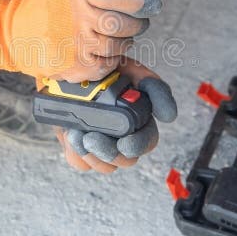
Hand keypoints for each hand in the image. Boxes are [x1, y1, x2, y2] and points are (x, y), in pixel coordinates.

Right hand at [0, 0, 161, 81]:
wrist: (15, 33)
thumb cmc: (44, 8)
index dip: (141, 1)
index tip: (149, 3)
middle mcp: (80, 19)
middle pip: (124, 23)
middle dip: (137, 23)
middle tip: (139, 21)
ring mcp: (78, 45)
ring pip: (119, 45)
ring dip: (126, 41)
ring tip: (122, 37)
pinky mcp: (77, 67)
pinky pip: (107, 65)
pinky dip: (112, 59)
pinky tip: (106, 52)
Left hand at [55, 57, 176, 172]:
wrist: (67, 69)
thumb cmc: (102, 70)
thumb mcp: (131, 70)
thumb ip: (154, 87)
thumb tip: (169, 116)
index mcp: (139, 120)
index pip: (147, 141)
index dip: (138, 145)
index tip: (125, 144)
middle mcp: (122, 136)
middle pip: (125, 160)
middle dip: (109, 153)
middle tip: (91, 138)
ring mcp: (101, 144)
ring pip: (104, 165)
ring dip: (90, 154)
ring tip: (76, 134)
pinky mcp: (80, 148)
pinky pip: (80, 163)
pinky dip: (75, 153)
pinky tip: (70, 135)